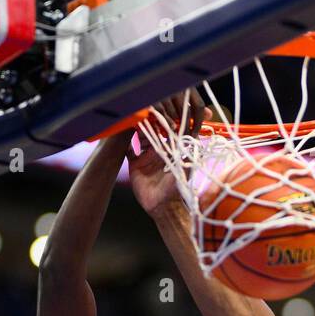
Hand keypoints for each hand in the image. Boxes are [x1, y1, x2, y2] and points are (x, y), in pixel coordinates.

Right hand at [127, 90, 207, 214]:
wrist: (163, 206)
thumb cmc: (177, 188)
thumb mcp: (184, 166)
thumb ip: (187, 151)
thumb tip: (196, 133)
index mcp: (170, 150)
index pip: (166, 130)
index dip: (163, 120)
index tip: (160, 109)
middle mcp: (158, 151)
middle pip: (151, 131)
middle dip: (148, 120)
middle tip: (143, 108)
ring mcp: (145, 157)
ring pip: (138, 137)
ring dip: (135, 128)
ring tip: (131, 116)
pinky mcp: (134, 165)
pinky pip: (127, 150)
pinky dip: (122, 142)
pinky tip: (118, 132)